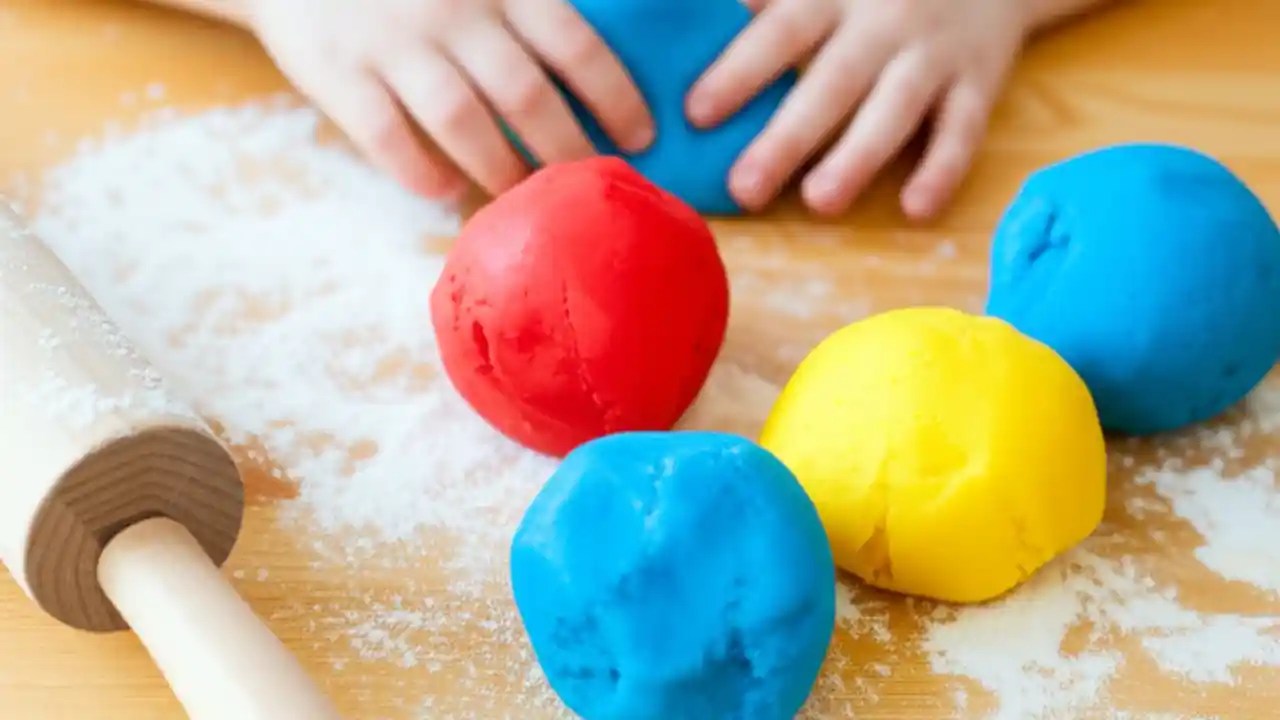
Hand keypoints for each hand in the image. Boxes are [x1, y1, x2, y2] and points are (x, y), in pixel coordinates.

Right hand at [245, 0, 654, 199]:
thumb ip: (528, 7)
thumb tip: (593, 70)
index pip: (574, 44)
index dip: (615, 96)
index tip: (641, 137)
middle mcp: (451, 10)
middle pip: (526, 95)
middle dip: (567, 149)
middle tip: (587, 185)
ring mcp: (392, 43)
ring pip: (461, 121)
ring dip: (500, 170)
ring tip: (521, 196)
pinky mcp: (338, 72)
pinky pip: (387, 136)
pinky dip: (420, 171)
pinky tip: (445, 191)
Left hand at [687, 0, 1029, 219]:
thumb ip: (767, 6)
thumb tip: (688, 19)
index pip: (781, 32)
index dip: (739, 72)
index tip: (695, 114)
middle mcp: (884, 22)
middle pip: (832, 83)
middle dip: (787, 138)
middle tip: (743, 189)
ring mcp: (934, 54)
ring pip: (895, 109)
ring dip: (858, 158)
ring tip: (819, 202)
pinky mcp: (980, 81)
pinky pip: (963, 129)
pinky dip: (943, 170)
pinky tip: (916, 209)